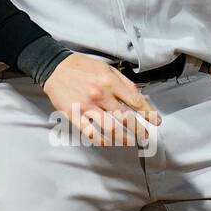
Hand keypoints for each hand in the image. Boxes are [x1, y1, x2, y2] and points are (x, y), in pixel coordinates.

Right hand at [43, 54, 161, 145]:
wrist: (54, 67)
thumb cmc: (81, 67)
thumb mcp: (106, 68)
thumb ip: (123, 82)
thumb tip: (139, 97)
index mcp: (110, 82)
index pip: (135, 101)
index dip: (148, 113)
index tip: (156, 121)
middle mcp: (100, 95)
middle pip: (126, 117)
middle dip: (139, 129)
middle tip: (145, 135)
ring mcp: (87, 106)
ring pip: (111, 128)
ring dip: (124, 138)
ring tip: (130, 141)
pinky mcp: (74, 114)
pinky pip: (90, 133)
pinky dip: (101, 140)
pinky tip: (107, 143)